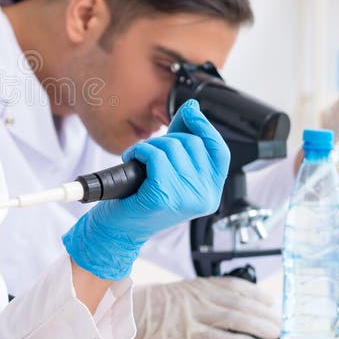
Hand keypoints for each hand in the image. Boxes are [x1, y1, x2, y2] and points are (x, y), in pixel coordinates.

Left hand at [62, 99, 229, 280]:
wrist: (118, 229)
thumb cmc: (142, 198)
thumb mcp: (172, 170)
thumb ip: (185, 142)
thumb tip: (193, 109)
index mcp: (211, 191)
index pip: (219, 151)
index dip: (205, 127)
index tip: (190, 112)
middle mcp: (204, 197)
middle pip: (192, 144)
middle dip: (166, 140)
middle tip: (149, 153)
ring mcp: (185, 198)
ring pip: (171, 148)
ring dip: (149, 147)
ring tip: (139, 160)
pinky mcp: (163, 197)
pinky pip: (154, 157)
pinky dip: (140, 152)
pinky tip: (132, 160)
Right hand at [129, 278, 280, 338]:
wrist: (130, 311)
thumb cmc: (155, 303)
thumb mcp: (181, 291)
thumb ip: (204, 295)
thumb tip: (231, 303)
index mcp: (199, 286)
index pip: (235, 286)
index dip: (256, 293)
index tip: (271, 300)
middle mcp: (199, 298)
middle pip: (239, 303)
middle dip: (263, 313)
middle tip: (281, 322)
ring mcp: (194, 316)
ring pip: (233, 318)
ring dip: (257, 326)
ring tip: (273, 333)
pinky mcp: (187, 334)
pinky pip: (216, 337)